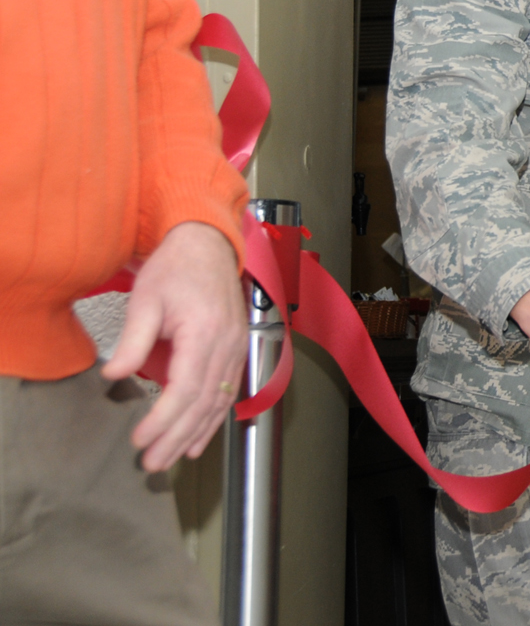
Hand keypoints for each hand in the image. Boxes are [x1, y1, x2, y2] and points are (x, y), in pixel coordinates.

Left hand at [103, 221, 247, 471]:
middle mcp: (227, 345)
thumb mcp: (146, 299)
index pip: (185, 389)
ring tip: (172, 457)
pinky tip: (200, 438)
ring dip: (195, 434)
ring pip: (219, 403)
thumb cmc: (178, 267)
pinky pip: (228, 392)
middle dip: (177, 437)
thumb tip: (114, 376)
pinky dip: (214, 419)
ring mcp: (236, 348)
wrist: (208, 246)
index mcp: (205, 332)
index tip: (141, 440)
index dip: (163, 420)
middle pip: (204, 403)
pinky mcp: (235, 350)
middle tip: (153, 463)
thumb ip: (132, 341)